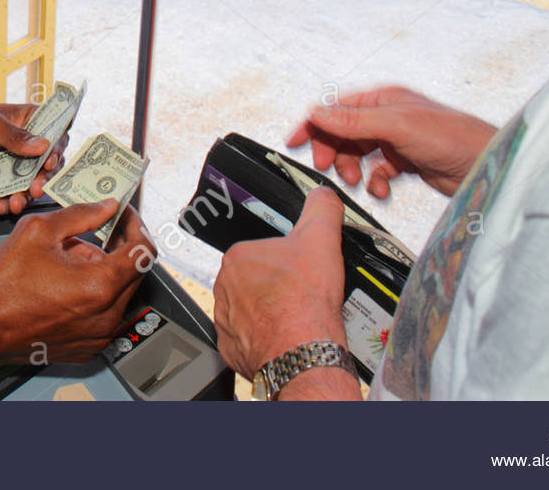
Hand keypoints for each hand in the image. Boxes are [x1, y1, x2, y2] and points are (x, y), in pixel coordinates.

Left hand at [0, 104, 68, 214]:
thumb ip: (12, 134)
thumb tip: (42, 145)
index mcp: (28, 120)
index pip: (55, 130)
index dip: (57, 147)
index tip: (50, 162)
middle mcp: (27, 143)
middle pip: (49, 162)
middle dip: (44, 178)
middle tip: (35, 188)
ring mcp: (16, 165)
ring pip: (32, 182)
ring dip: (27, 195)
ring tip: (16, 202)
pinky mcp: (4, 182)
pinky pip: (14, 195)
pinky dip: (10, 203)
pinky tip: (3, 206)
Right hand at [0, 200, 152, 364]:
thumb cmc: (0, 288)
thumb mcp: (37, 232)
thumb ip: (80, 215)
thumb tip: (105, 207)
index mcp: (100, 287)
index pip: (143, 252)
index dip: (136, 226)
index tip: (125, 216)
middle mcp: (106, 316)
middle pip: (132, 272)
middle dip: (115, 246)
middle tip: (93, 230)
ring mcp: (98, 335)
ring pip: (117, 291)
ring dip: (101, 270)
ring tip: (65, 259)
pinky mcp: (87, 347)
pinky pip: (103, 312)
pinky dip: (92, 294)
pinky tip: (63, 283)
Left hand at [212, 188, 347, 379]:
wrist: (304, 353)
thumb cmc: (305, 302)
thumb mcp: (322, 239)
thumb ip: (321, 209)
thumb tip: (323, 195)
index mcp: (237, 258)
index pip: (260, 253)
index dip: (285, 262)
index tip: (299, 273)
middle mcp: (225, 289)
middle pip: (254, 282)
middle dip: (276, 288)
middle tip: (300, 295)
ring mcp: (226, 321)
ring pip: (250, 311)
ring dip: (269, 314)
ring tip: (295, 317)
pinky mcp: (232, 349)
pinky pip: (247, 340)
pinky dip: (265, 340)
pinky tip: (284, 337)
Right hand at [286, 85, 496, 197]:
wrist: (487, 165)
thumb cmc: (453, 137)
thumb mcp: (396, 125)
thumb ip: (354, 120)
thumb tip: (318, 112)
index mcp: (383, 99)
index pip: (336, 108)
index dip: (313, 124)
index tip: (294, 142)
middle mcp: (388, 116)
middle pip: (344, 132)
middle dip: (334, 151)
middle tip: (329, 168)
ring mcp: (396, 139)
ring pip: (359, 153)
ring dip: (353, 168)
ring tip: (357, 180)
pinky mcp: (407, 161)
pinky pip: (378, 171)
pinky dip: (374, 181)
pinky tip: (381, 188)